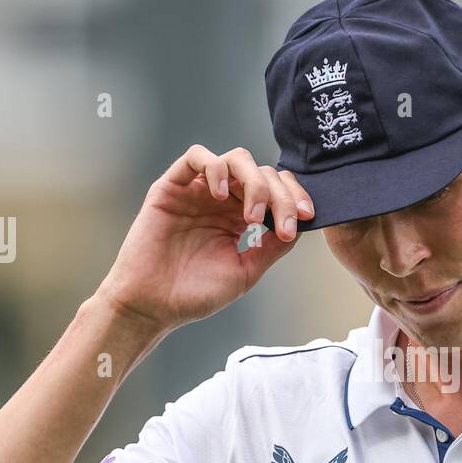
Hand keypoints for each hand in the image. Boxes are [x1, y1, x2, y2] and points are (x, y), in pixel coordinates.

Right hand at [95, 144, 314, 333]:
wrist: (153, 305)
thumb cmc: (195, 294)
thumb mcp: (246, 271)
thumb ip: (271, 247)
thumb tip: (300, 224)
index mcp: (240, 218)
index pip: (276, 191)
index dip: (294, 197)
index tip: (308, 216)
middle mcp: (222, 200)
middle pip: (262, 173)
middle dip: (280, 195)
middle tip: (282, 224)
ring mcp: (198, 191)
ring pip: (236, 159)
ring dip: (253, 182)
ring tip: (252, 216)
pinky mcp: (172, 187)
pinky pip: (196, 156)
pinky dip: (216, 168)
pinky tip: (220, 197)